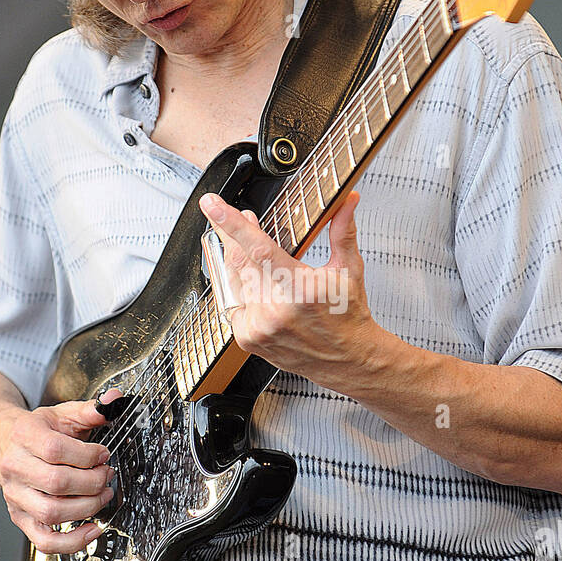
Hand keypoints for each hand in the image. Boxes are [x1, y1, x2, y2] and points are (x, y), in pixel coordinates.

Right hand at [0, 388, 124, 553]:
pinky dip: (72, 542)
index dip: (86, 455)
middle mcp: (15, 468)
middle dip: (92, 481)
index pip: (55, 450)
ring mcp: (16, 496)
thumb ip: (90, 409)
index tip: (103, 453)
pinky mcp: (20, 518)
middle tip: (106, 475)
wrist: (4, 446)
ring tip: (103, 495)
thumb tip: (114, 400)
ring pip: (51, 513)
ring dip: (87, 507)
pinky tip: (91, 529)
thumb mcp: (61, 414)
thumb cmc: (35, 433)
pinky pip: (45, 541)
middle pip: (56, 483)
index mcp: (24, 437)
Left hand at [198, 189, 378, 393]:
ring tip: (240, 243)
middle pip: (239, 260)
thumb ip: (343, 231)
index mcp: (300, 290)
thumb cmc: (348, 316)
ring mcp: (259, 326)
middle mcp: (276, 311)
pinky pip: (230, 302)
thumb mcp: (349, 270)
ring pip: (232, 279)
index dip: (231, 223)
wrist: (347, 359)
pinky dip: (236, 285)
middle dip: (232, 234)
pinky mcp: (249, 338)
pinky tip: (246, 277)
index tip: (212, 206)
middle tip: (232, 216)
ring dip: (233, 257)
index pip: (258, 248)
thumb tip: (347, 201)